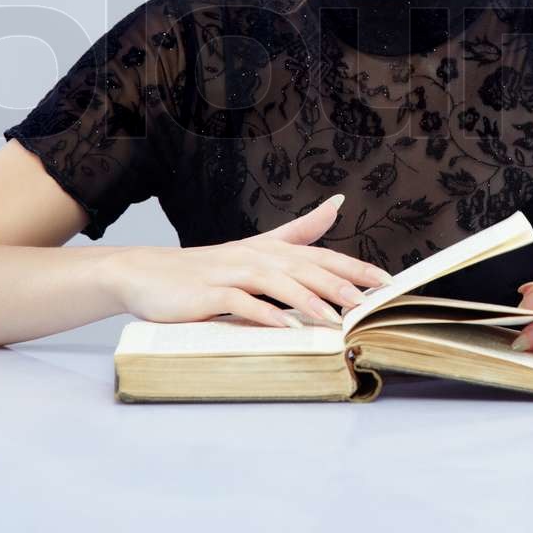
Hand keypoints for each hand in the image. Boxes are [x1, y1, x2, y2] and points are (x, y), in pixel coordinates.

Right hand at [102, 194, 393, 328]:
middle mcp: (254, 256)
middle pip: (305, 267)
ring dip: (308, 300)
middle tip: (371, 301)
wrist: (145, 274)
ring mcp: (230, 274)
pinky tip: (286, 328)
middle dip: (341, 284)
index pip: (321, 255)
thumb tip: (336, 204)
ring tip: (336, 317)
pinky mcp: (208, 294)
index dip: (354, 267)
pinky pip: (241, 304)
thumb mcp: (255, 248)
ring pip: (277, 283)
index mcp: (270, 248)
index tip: (387, 281)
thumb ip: (298, 230)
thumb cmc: (204, 268)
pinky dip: (265, 315)